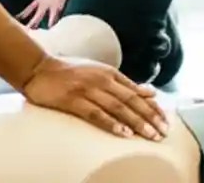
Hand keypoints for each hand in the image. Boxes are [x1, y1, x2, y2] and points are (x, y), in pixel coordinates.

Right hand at [21, 55, 167, 140]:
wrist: (39, 68)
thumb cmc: (70, 72)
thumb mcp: (100, 72)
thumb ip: (124, 83)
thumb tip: (150, 91)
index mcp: (110, 73)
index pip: (137, 92)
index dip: (152, 107)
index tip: (164, 120)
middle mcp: (102, 80)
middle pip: (131, 100)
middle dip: (149, 117)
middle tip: (162, 131)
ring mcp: (88, 89)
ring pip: (118, 107)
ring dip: (136, 122)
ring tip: (149, 134)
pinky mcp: (73, 100)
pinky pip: (96, 113)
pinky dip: (111, 123)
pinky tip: (123, 132)